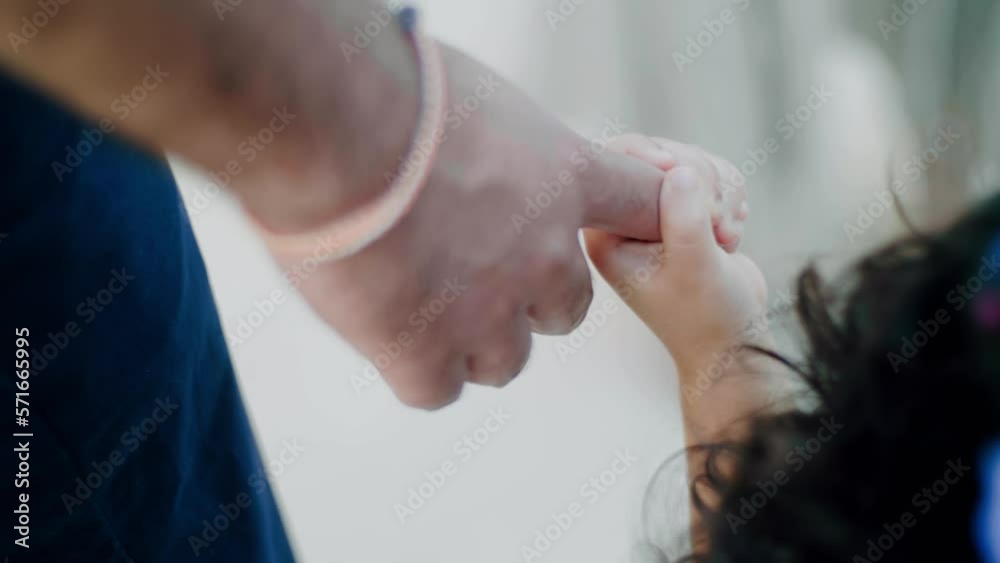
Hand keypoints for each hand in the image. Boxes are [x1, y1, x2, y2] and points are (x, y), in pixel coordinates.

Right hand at [269, 51, 746, 408]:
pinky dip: (413, 368)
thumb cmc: (389, 92)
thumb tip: (479, 159)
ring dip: (470, 342)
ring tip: (416, 301)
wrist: (330, 132)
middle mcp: (542, 255)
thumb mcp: (476, 96)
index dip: (634, 224)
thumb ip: (500, 144)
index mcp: (563, 180)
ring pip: (504, 361)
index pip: (640, 207)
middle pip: (566, 310)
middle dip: (527, 300)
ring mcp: (488, 314)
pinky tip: (383, 329)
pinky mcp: (426, 355)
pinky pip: (436, 389)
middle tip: (470, 272)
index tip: (619, 228)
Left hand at [584, 135, 765, 370]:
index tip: (680, 174)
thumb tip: (678, 169)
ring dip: (722, 193)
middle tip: (717, 224)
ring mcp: (657, 214)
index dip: (652, 157)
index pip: (615, 162)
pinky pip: (713, 176)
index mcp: (605, 234)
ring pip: (692, 163)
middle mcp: (625, 220)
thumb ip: (683, 216)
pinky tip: (733, 233)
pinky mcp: (687, 212)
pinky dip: (731, 198)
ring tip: (726, 235)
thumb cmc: (707, 315)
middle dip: (701, 181)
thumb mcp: (694, 266)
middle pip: (660, 154)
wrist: (736, 341)